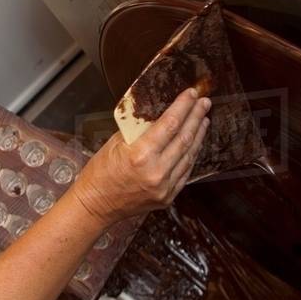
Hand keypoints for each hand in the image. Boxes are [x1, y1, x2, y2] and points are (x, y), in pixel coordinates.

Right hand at [69, 88, 210, 227]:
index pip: (169, 124)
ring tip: (203, 120)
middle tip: (204, 102)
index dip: (183, 106)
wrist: (95, 206)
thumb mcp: (115, 144)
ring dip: (198, 135)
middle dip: (196, 117)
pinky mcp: (168, 197)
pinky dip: (191, 155)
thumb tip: (159, 116)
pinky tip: (194, 144)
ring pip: (189, 155)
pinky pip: (185, 172)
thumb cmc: (100, 173)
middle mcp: (157, 171)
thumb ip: (139, 131)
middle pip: (184, 138)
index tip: (191, 94)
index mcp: (141, 155)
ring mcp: (165, 187)